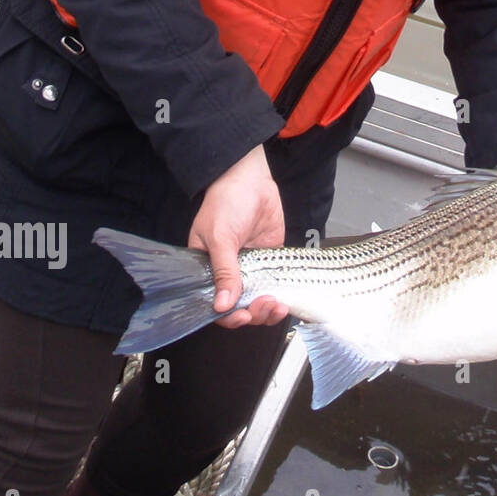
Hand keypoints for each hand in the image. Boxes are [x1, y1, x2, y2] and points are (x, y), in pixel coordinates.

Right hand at [188, 143, 289, 329]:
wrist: (252, 179)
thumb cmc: (225, 203)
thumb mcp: (220, 237)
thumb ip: (224, 270)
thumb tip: (222, 305)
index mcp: (208, 270)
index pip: (216, 303)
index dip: (229, 316)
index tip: (243, 317)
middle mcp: (230, 273)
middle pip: (241, 306)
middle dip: (255, 313)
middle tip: (267, 306)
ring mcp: (253, 268)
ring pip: (260, 299)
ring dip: (269, 309)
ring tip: (279, 305)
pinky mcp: (271, 260)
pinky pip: (277, 283)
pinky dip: (282, 293)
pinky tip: (288, 297)